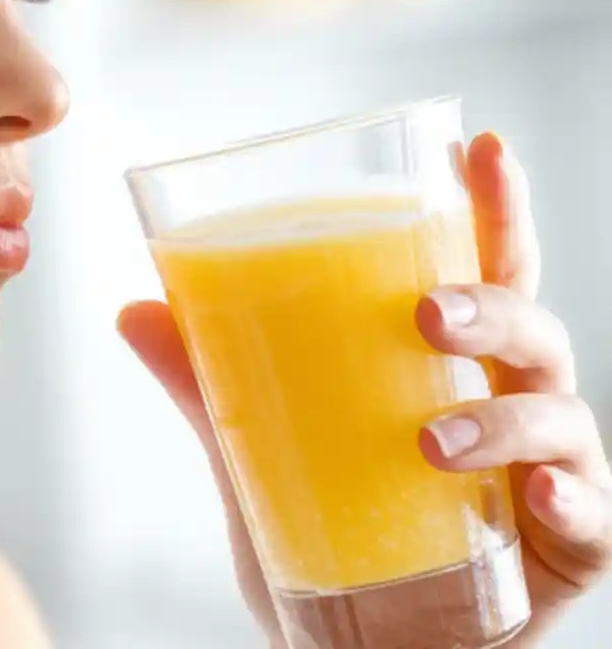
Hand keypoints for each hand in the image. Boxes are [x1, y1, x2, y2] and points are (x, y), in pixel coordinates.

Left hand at [119, 132, 611, 646]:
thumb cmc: (323, 541)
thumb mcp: (255, 460)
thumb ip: (208, 388)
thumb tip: (134, 310)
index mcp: (446, 369)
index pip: (480, 273)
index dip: (492, 209)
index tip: (479, 146)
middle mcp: (507, 407)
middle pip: (528, 326)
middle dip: (491, 304)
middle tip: (426, 312)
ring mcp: (546, 477)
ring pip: (557, 413)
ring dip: (502, 415)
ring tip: (429, 438)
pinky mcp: (565, 552)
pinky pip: (592, 519)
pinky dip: (571, 502)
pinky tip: (538, 499)